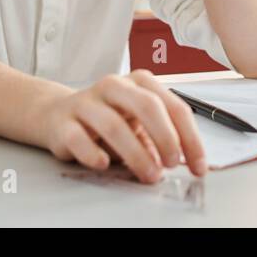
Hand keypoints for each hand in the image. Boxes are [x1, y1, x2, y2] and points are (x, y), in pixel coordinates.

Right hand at [39, 70, 207, 180]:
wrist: (57, 114)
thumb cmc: (106, 117)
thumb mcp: (138, 121)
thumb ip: (160, 136)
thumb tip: (187, 160)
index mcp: (139, 82)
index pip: (173, 106)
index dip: (190, 138)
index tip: (198, 165)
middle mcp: (114, 86)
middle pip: (146, 106)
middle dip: (166, 138)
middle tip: (173, 164)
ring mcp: (87, 102)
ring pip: (113, 125)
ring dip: (137, 154)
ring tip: (149, 174)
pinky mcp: (63, 122)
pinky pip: (78, 138)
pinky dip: (93, 153)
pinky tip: (104, 164)